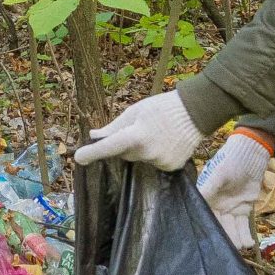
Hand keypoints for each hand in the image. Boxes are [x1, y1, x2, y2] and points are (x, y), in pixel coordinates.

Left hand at [74, 90, 205, 170]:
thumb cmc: (162, 107)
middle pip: (124, 154)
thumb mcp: (135, 111)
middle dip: (125, 144)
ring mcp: (159, 162)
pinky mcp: (170, 167)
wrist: (197, 112)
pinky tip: (165, 142)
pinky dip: (155, 155)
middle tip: (139, 129)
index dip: (91, 153)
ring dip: (141, 149)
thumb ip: (114, 127)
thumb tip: (94, 136)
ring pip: (139, 159)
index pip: (108, 148)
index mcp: (136, 136)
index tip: (78, 158)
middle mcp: (147, 153)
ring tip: (156, 133)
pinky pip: (153, 163)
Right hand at [195, 130, 272, 248]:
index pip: (204, 216)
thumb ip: (207, 189)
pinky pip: (243, 226)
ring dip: (236, 239)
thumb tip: (195, 203)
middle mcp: (215, 206)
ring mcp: (230, 209)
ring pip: (231, 228)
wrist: (250, 155)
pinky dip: (246, 235)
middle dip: (223, 237)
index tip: (210, 241)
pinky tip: (249, 244)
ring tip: (241, 246)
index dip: (207, 228)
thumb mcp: (218, 175)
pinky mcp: (243, 210)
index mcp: (205, 198)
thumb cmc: (230, 161)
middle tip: (228, 249)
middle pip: (218, 226)